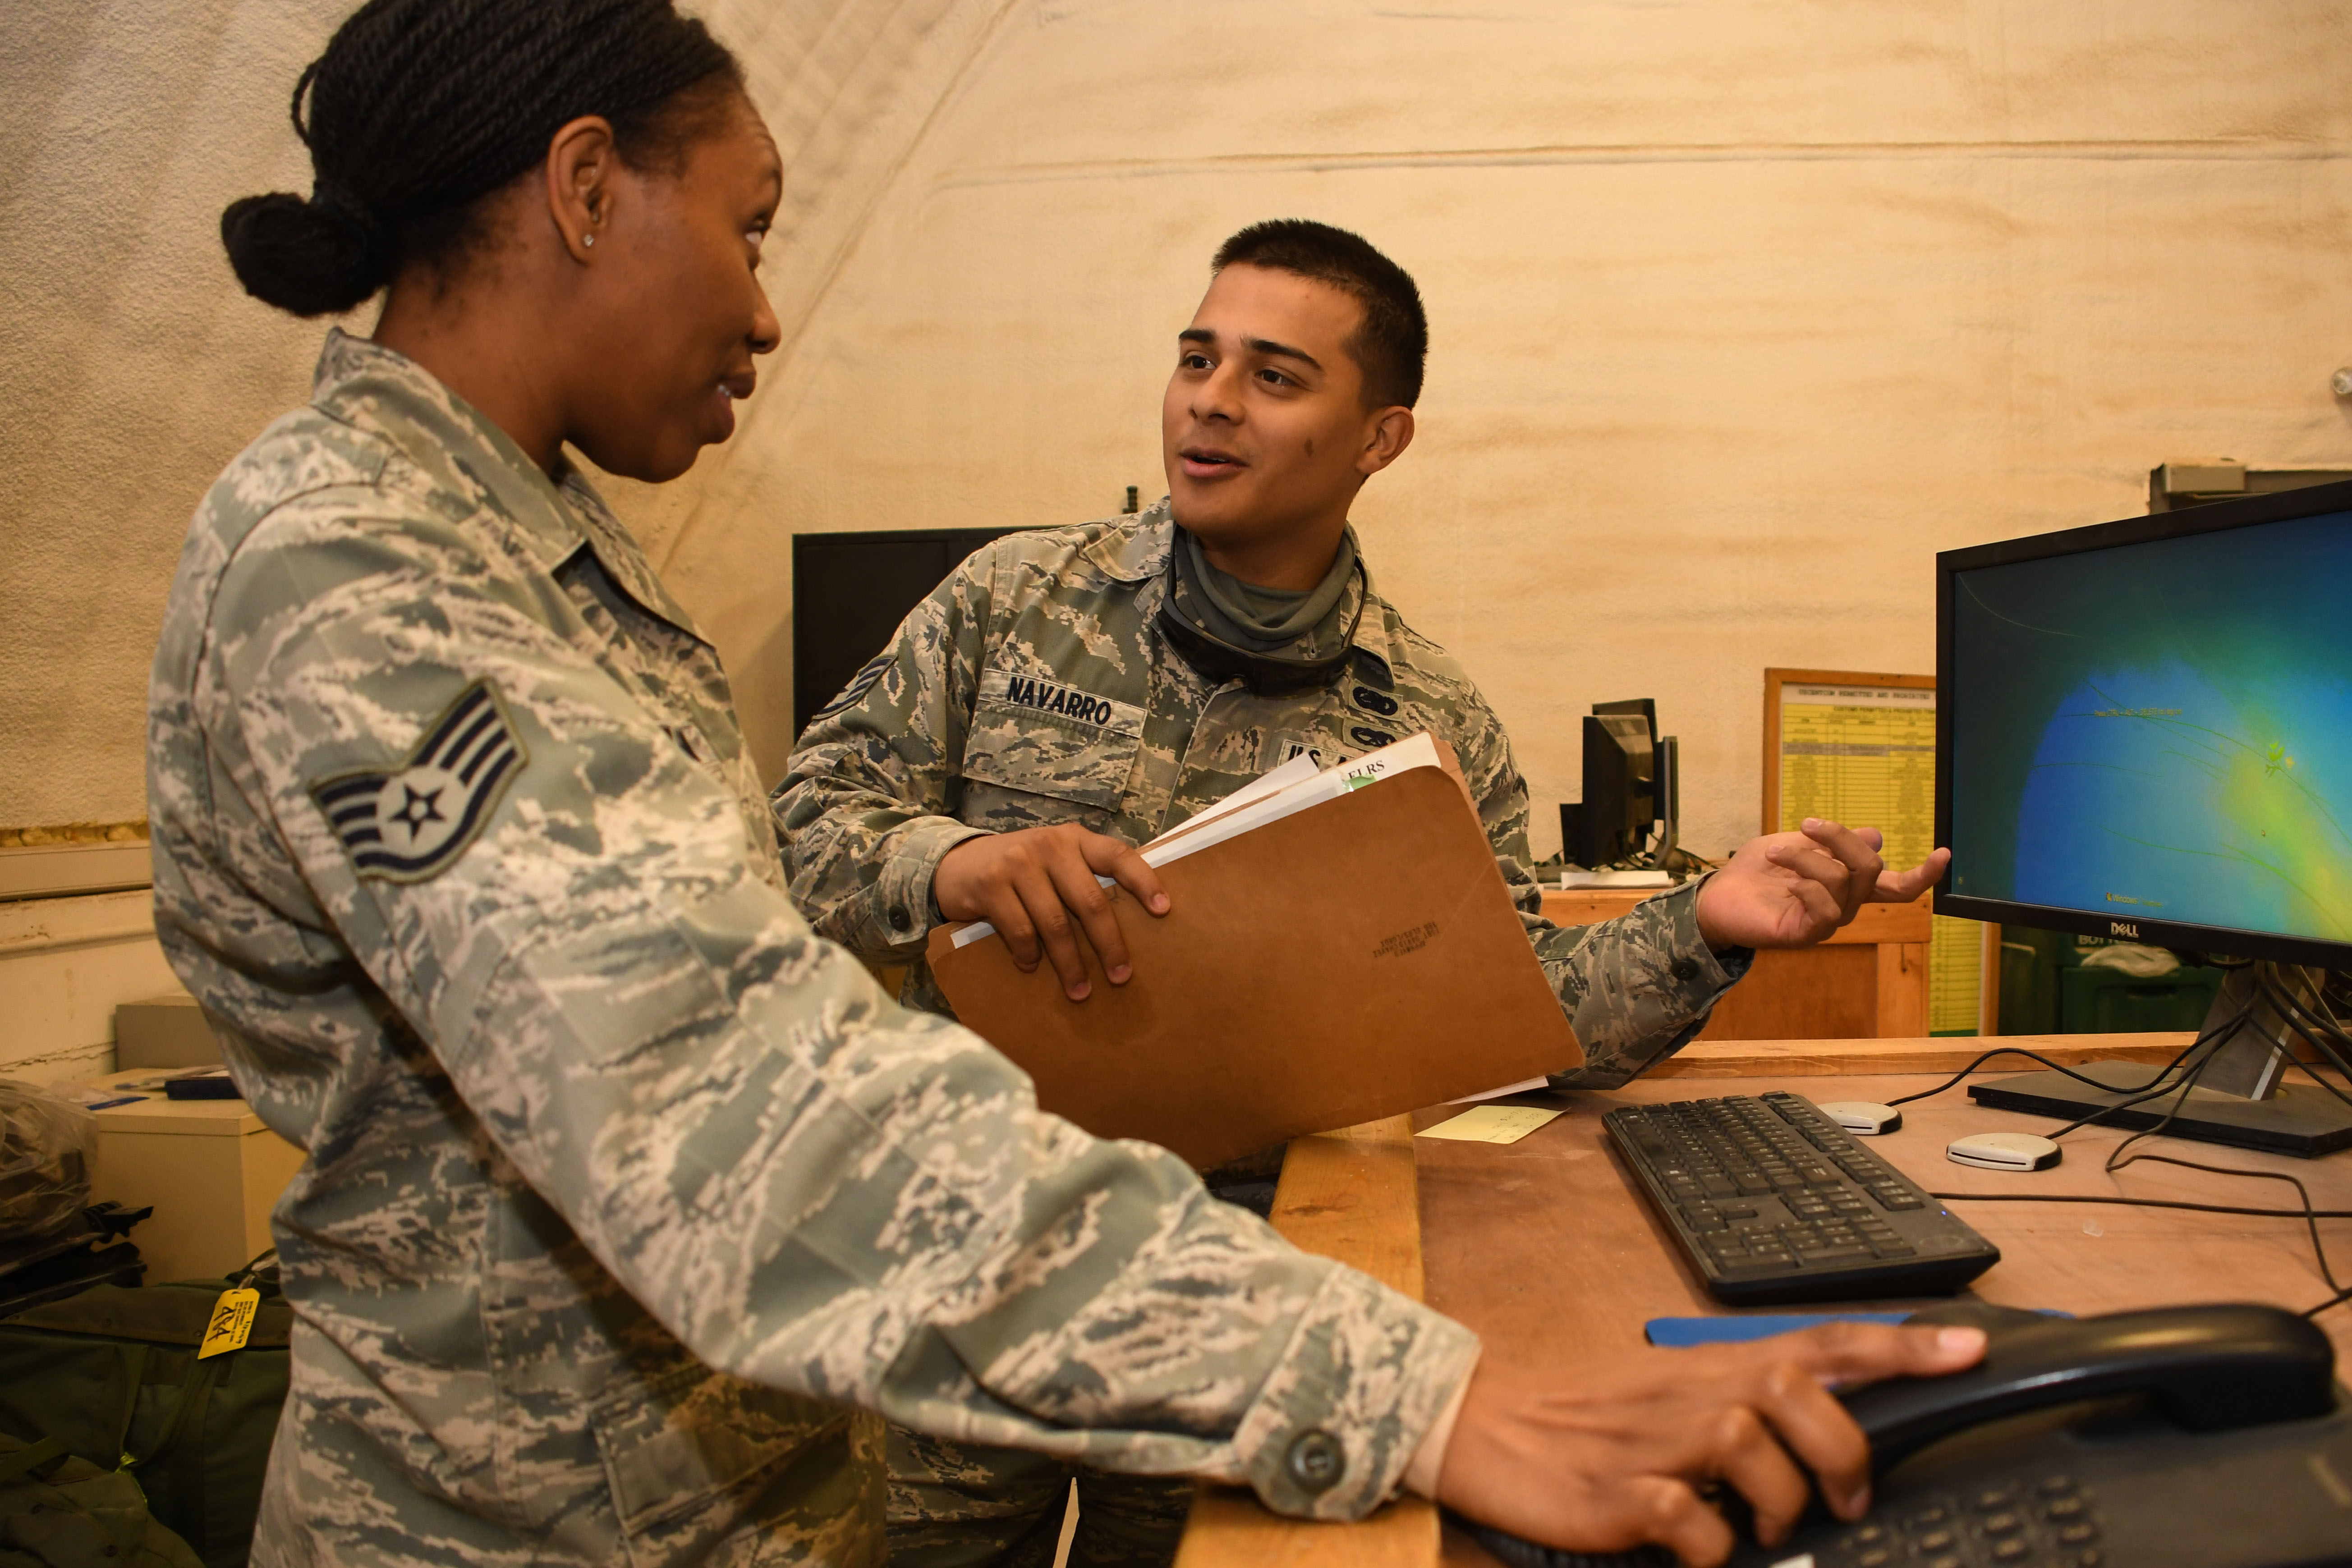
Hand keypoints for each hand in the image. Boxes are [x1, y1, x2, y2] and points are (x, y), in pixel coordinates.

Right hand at [933, 825, 1169, 1000]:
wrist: (958, 863)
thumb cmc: (1020, 870)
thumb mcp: (1055, 862)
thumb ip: (1085, 878)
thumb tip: (1132, 923)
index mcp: (1075, 840)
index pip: (1118, 856)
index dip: (1144, 882)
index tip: (1164, 910)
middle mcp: (1050, 846)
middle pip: (1090, 900)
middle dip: (1109, 944)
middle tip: (1121, 976)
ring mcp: (1018, 862)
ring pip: (1055, 923)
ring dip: (1070, 963)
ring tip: (1080, 990)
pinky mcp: (991, 884)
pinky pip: (1020, 931)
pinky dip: (1029, 955)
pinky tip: (1031, 966)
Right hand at [1438, 1321, 1986, 1565]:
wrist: (1488, 1427)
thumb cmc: (1589, 1419)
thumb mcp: (1673, 1391)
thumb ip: (1746, 1400)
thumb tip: (1829, 1428)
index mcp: (1711, 1368)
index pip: (1822, 1341)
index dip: (1902, 1344)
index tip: (1970, 1348)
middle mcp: (1692, 1393)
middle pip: (1799, 1389)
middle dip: (1842, 1449)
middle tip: (1845, 1499)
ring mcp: (1655, 1442)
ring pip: (1752, 1446)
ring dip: (1779, 1503)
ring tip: (1764, 1529)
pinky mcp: (1620, 1494)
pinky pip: (1690, 1522)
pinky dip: (1711, 1549)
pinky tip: (1701, 1551)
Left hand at [1694, 818, 1951, 950]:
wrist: (1717, 895)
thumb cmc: (1757, 870)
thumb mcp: (1799, 845)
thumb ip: (1835, 845)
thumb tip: (1876, 838)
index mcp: (1849, 885)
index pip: (1898, 886)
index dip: (1924, 874)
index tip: (1944, 853)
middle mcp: (1845, 906)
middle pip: (1870, 868)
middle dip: (1840, 838)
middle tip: (1806, 824)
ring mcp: (1826, 923)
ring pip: (1842, 881)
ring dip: (1806, 856)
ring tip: (1775, 851)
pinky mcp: (1805, 935)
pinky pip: (1825, 910)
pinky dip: (1806, 886)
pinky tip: (1786, 882)